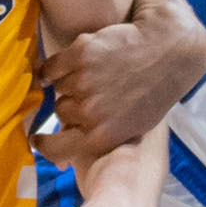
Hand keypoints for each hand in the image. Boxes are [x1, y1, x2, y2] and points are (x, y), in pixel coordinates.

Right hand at [36, 0, 205, 165]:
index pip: (58, 148)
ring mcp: (84, 83)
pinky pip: (53, 66)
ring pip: (58, 87)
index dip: (44, 143)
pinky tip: (65, 62)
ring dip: (68, 81)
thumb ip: (99, 137)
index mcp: (104, 136)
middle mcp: (91, 113)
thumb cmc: (154, 90)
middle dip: (71, 103)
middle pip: (61, 111)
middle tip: (90, 91)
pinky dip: (54, 66)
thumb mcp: (133, 125)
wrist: (169, 48)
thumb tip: (63, 157)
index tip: (36, 138)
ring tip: (93, 73)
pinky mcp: (81, 55)